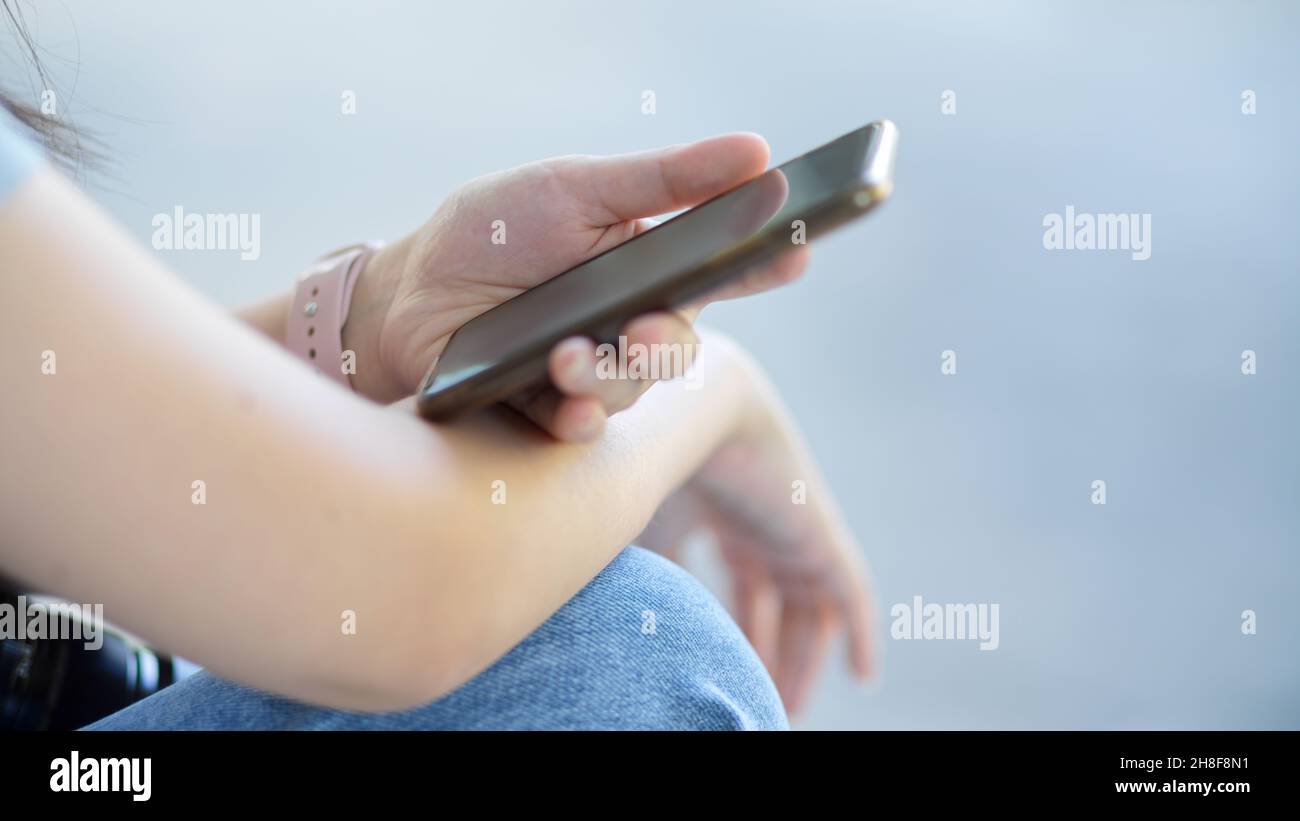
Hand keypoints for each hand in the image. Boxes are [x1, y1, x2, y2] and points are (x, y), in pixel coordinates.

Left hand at [342, 133, 809, 438]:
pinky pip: (585, 426)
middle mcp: (632, 321)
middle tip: (645, 330)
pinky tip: (565, 404)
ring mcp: (595, 369)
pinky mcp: (551, 410)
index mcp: (651, 264)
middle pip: (679, 345)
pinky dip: (578, 416)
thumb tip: (756, 150)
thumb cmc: (495, 230)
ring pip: (633, 388)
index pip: (726, 266)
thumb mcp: (575, 190)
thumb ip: (663, 181)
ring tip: (563, 357)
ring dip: (605, 374)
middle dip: (665, 342)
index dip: (768, 260)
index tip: (798, 247)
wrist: (406, 292)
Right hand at [638, 342, 875, 715]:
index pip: (718, 582)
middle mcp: (752, 523)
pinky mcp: (819, 536)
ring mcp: (788, 528)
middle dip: (759, 650)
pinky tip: (863, 673)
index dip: (716, 628)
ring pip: (804, 607)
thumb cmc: (640, 463)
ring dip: (799, 657)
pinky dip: (859, 632)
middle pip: (764, 600)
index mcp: (707, 515)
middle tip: (752, 701)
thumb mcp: (629, 536)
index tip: (707, 673)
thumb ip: (634, 578)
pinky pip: (849, 593)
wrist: (686, 412)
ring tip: (786, 707)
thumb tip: (613, 635)